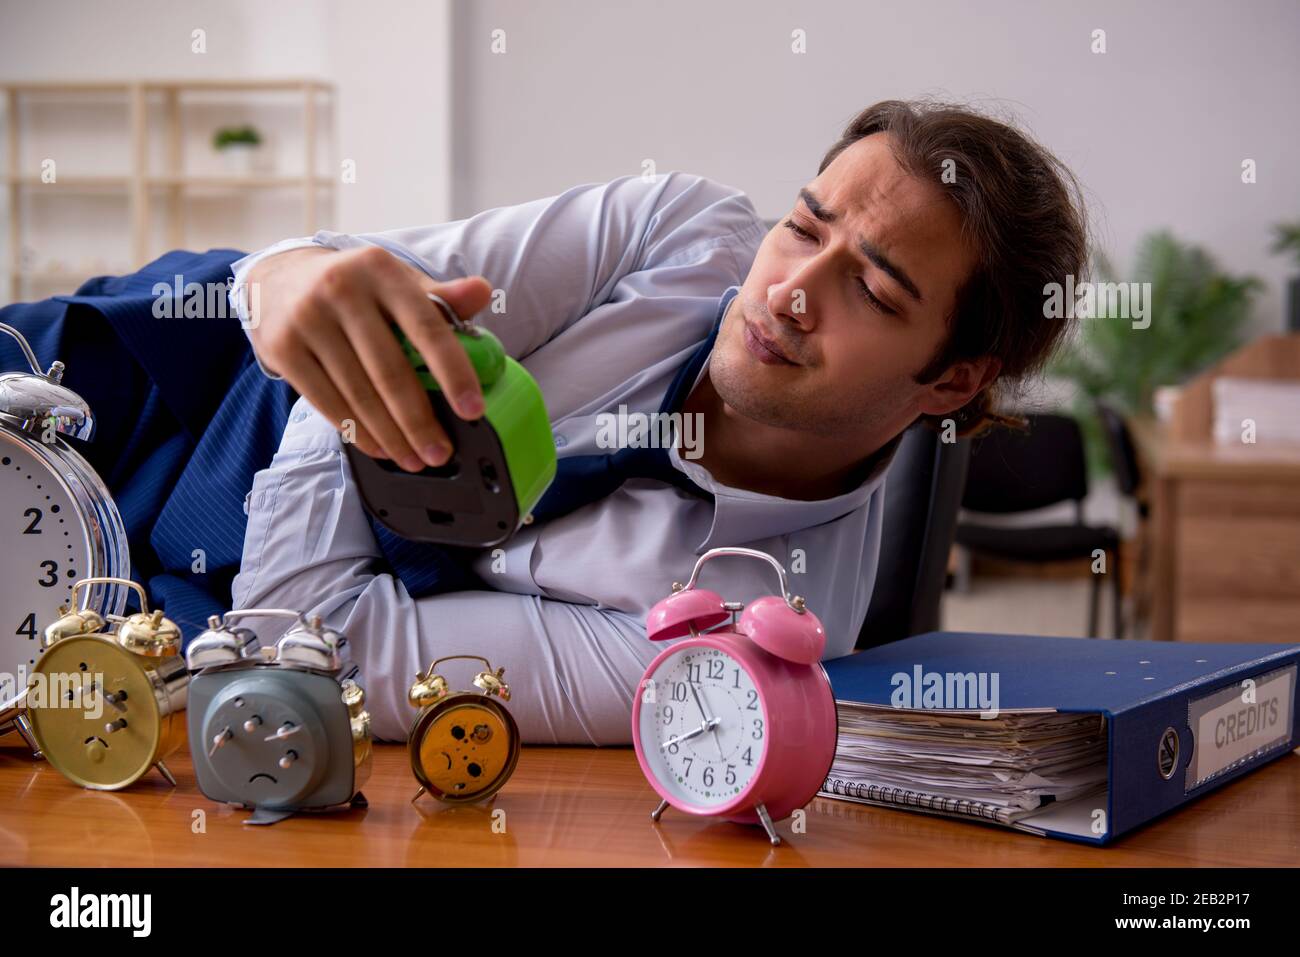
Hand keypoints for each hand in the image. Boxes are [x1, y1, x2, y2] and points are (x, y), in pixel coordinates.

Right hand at [245, 244, 493, 470]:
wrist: (280, 280)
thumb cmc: (358, 289)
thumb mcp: (397, 283)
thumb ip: (442, 297)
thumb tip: (483, 292)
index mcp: (381, 270)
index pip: (427, 328)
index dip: (454, 373)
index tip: (473, 410)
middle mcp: (341, 289)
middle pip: (389, 371)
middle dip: (419, 421)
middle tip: (441, 453)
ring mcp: (307, 319)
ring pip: (359, 394)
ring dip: (391, 436)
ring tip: (415, 459)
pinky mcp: (283, 348)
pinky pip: (327, 402)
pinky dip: (358, 432)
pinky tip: (380, 448)